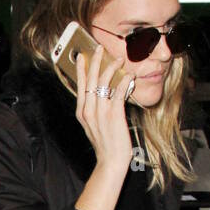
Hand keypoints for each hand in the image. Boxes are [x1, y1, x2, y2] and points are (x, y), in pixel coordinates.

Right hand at [75, 44, 132, 176]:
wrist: (110, 162)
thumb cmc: (105, 145)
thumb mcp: (94, 126)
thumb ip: (96, 110)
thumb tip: (104, 94)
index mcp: (82, 113)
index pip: (80, 86)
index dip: (80, 70)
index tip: (80, 56)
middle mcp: (89, 111)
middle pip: (90, 80)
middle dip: (94, 61)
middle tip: (98, 48)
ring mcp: (100, 113)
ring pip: (103, 83)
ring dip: (111, 68)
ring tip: (118, 59)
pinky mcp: (114, 115)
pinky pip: (118, 93)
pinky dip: (124, 82)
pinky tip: (129, 76)